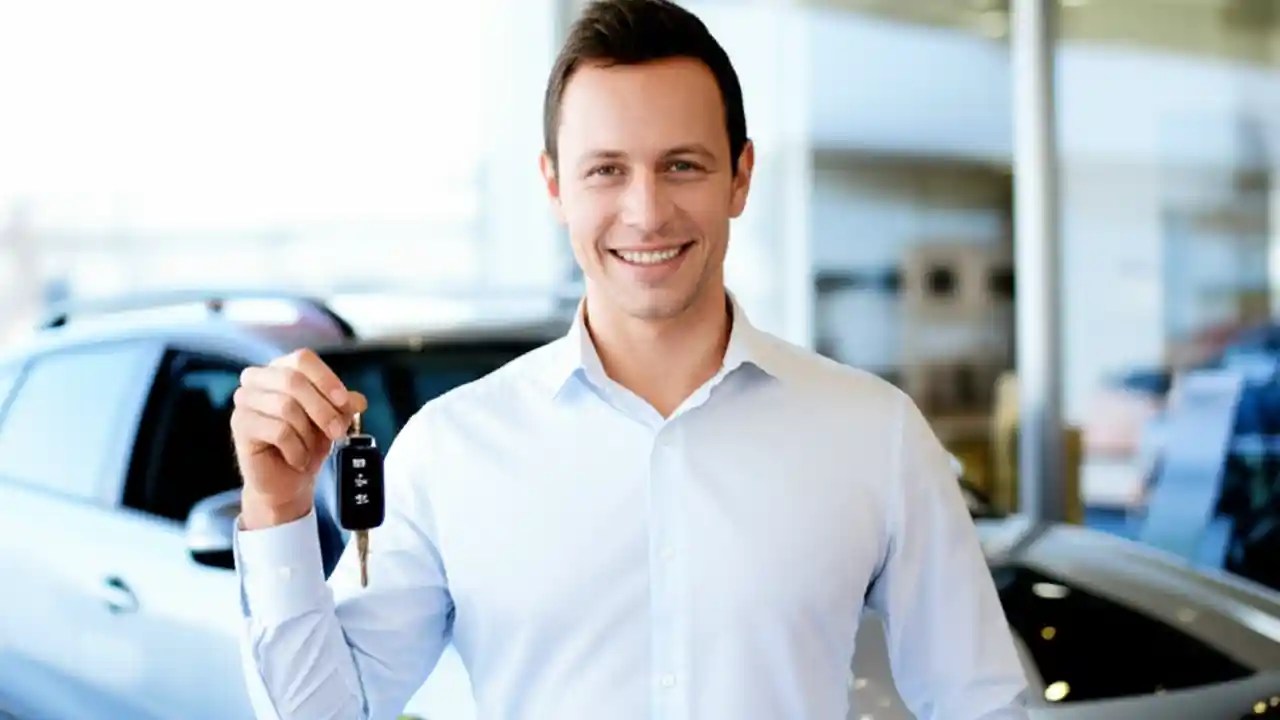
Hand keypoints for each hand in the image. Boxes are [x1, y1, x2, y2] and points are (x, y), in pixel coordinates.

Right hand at [231, 348, 366, 528]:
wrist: (287, 480)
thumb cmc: (306, 443)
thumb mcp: (332, 420)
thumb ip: (344, 406)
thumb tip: (358, 400)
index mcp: (281, 368)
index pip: (303, 359)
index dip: (326, 379)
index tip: (345, 402)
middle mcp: (257, 378)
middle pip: (293, 381)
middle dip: (323, 409)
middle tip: (338, 432)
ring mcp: (245, 400)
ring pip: (286, 407)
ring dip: (308, 433)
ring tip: (310, 448)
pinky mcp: (240, 425)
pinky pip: (277, 431)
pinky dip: (296, 449)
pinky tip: (297, 458)